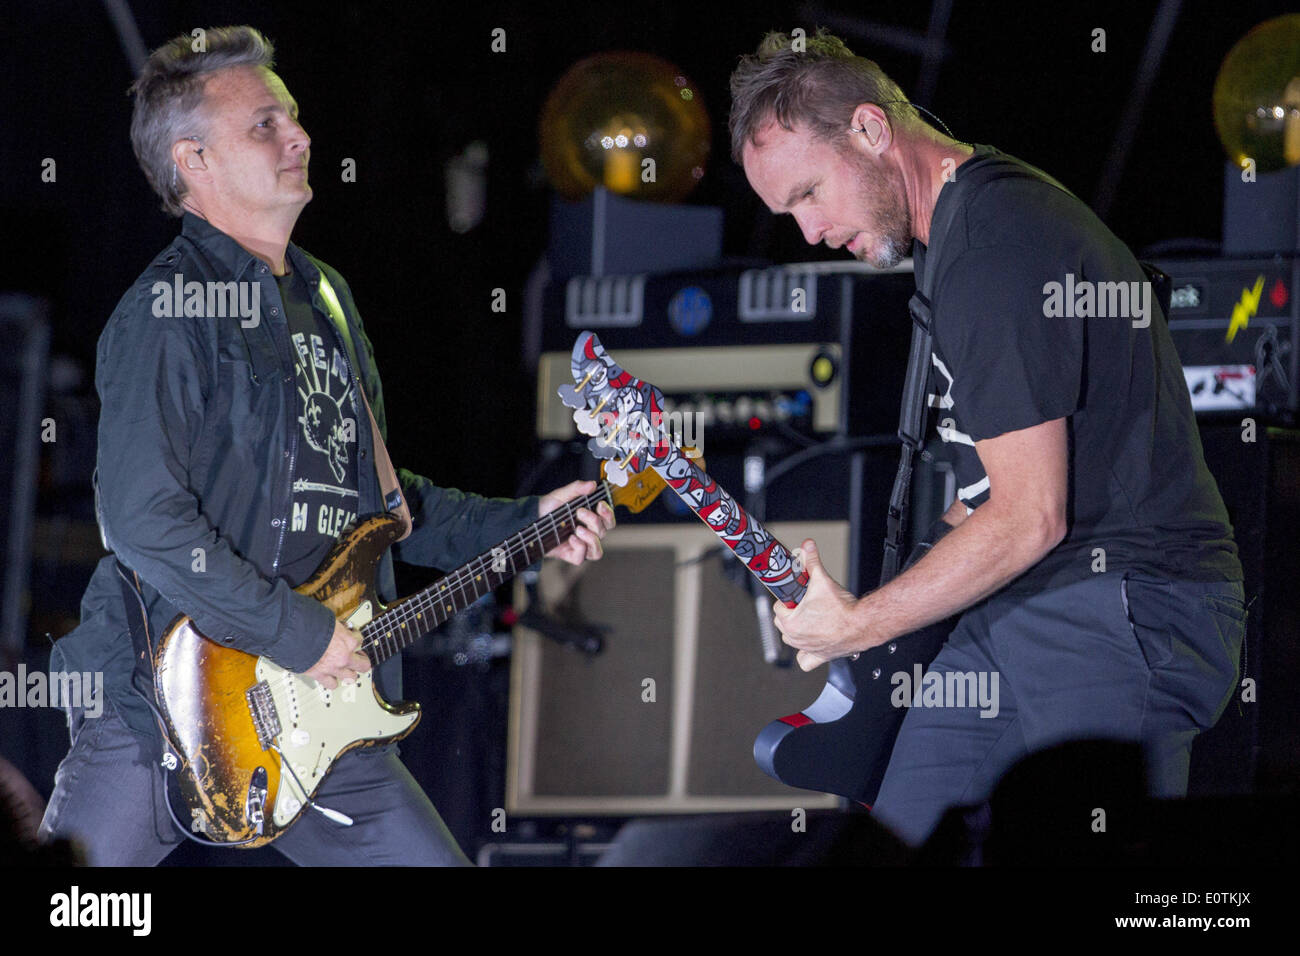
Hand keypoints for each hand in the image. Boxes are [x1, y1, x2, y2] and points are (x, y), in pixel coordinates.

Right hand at [304, 620, 371, 688]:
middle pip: (364, 664)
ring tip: (346, 670)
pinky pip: (332, 684)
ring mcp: (334, 668)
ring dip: (350, 673)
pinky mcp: (320, 675)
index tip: (352, 636)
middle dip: (362, 660)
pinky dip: (332, 681)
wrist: (293, 635)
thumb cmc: (309, 624)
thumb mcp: (329, 619)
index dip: (355, 636)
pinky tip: (331, 677)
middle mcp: (344, 656)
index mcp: (349, 640)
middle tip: (359, 658)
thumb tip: (337, 626)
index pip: (360, 639)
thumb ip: (336, 627)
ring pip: (351, 677)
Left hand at [539, 480, 615, 564]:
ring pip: (597, 551)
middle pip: (604, 532)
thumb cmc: (548, 508)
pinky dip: (579, 548)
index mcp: (590, 519)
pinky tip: (571, 538)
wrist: (531, 518)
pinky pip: (581, 558)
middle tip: (580, 511)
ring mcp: (580, 545)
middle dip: (595, 521)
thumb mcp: (561, 495)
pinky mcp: (569, 555)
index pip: (608, 521)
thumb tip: (592, 484)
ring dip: (591, 538)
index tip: (600, 504)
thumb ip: (577, 488)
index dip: (608, 513)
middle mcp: (588, 533)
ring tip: (578, 529)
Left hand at [772, 539, 864, 670]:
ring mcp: (807, 649)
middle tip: (806, 604)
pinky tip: (813, 643)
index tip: (797, 595)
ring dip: (798, 630)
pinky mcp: (820, 657)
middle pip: (783, 623)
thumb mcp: (822, 580)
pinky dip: (806, 654)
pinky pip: (805, 661)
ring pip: (792, 640)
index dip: (788, 598)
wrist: (863, 624)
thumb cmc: (842, 609)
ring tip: (811, 619)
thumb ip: (812, 562)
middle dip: (792, 612)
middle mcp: (796, 639)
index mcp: (790, 623)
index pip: (778, 607)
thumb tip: (807, 546)